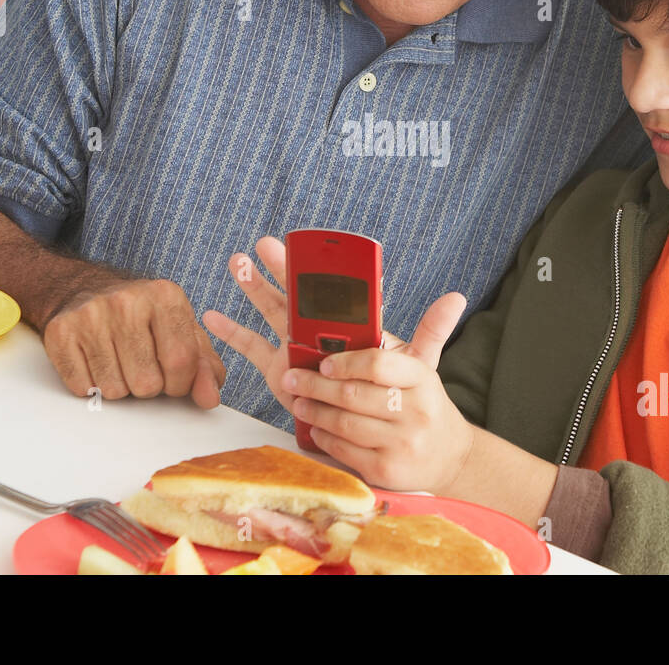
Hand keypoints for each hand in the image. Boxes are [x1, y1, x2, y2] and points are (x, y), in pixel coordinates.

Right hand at [42, 277, 225, 405]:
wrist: (86, 289)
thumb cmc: (142, 316)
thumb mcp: (181, 330)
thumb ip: (203, 365)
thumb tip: (209, 397)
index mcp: (165, 296)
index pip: (182, 361)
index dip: (182, 383)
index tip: (175, 379)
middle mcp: (126, 301)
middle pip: (148, 383)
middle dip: (149, 387)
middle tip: (142, 365)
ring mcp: (90, 315)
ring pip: (114, 390)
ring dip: (120, 386)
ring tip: (119, 361)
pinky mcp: (60, 332)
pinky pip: (83, 387)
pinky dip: (92, 385)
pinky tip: (96, 361)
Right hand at [201, 236, 459, 412]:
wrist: (380, 425)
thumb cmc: (395, 389)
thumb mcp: (417, 361)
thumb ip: (431, 330)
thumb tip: (457, 298)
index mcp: (348, 322)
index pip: (330, 287)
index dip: (315, 267)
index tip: (303, 245)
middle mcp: (318, 328)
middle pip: (296, 292)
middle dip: (280, 268)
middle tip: (264, 243)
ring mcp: (296, 346)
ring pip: (272, 311)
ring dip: (253, 288)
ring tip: (235, 263)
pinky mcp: (280, 370)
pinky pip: (252, 348)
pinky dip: (232, 332)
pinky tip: (211, 314)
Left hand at [286, 293, 472, 492]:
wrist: (451, 457)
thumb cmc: (426, 406)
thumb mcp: (427, 368)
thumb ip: (421, 334)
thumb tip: (436, 300)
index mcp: (422, 379)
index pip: (377, 365)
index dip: (344, 362)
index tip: (323, 361)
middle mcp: (415, 412)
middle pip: (352, 394)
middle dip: (315, 385)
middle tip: (292, 379)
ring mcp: (401, 444)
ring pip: (344, 423)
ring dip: (314, 411)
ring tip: (298, 402)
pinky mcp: (386, 470)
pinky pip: (344, 451)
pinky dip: (324, 437)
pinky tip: (316, 427)